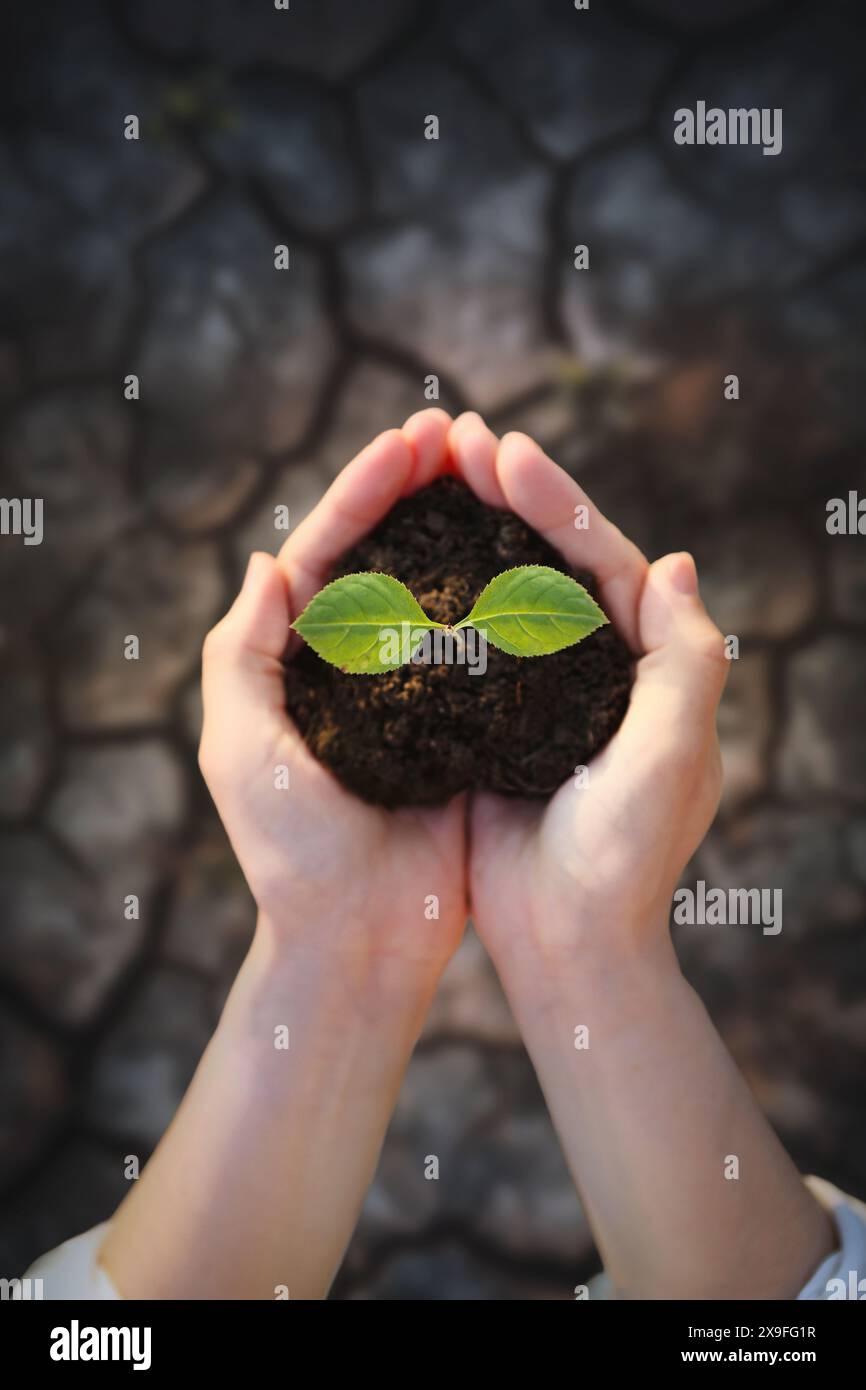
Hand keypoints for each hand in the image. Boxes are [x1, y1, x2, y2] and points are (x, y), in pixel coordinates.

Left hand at [199, 409, 467, 999]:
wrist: (360, 942)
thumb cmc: (290, 854)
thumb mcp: (240, 750)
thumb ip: (240, 656)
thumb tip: (266, 560)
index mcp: (294, 662)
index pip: (327, 552)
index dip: (366, 490)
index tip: (412, 438)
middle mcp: (355, 666)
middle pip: (387, 557)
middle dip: (418, 489)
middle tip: (458, 429)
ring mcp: (414, 692)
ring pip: (443, 589)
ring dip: (466, 526)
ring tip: (498, 466)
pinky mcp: (465, 725)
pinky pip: (488, 647)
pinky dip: (508, 595)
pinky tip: (537, 552)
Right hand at [447, 413, 727, 976]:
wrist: (569, 943)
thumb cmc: (628, 854)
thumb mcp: (675, 753)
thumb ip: (688, 658)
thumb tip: (677, 561)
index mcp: (645, 664)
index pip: (603, 560)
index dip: (556, 500)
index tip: (504, 449)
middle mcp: (591, 668)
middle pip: (548, 562)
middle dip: (505, 496)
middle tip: (453, 438)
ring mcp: (535, 694)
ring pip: (500, 593)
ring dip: (464, 533)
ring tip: (420, 475)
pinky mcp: (486, 724)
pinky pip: (461, 645)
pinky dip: (433, 598)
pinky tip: (393, 560)